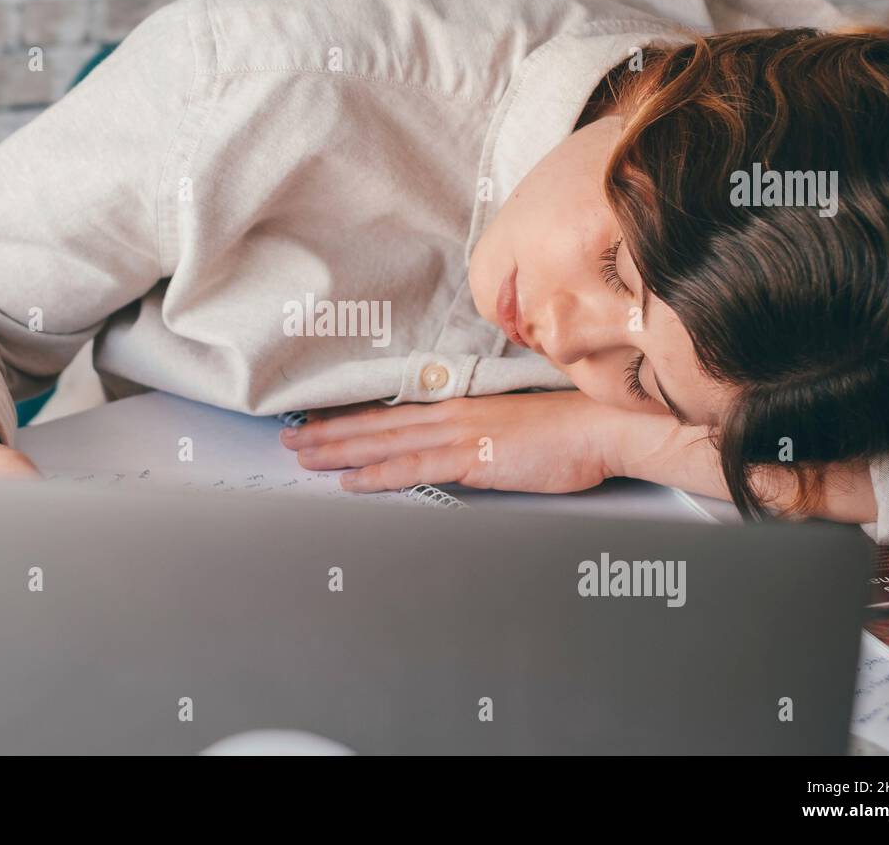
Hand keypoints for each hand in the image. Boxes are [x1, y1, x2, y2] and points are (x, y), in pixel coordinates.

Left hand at [279, 390, 635, 494]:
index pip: (393, 413)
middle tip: (290, 439)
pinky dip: (378, 474)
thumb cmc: (563, 433)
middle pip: (377, 424)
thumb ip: (473, 441)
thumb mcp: (507, 433)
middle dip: (329, 432)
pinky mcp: (471, 456)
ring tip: (304, 457)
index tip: (318, 422)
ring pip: (384, 441)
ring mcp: (458, 434)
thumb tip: (450, 455)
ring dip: (340, 450)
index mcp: (458, 407)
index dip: (352, 418)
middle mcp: (449, 414)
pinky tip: (351, 481)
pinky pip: (414, 467)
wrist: (598, 429)